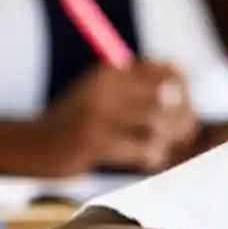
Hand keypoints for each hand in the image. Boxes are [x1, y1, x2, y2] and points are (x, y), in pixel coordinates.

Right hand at [35, 62, 198, 174]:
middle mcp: (106, 85)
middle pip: (170, 95)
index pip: (173, 73)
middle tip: (180, 135)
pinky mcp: (93, 141)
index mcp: (114, 70)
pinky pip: (143, 148)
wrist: (39, 146)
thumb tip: (185, 93)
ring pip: (159, 122)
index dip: (187, 95)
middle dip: (183, 119)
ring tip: (158, 148)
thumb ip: (148, 90)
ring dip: (167, 140)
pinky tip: (146, 159)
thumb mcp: (112, 95)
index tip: (182, 112)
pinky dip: (152, 156)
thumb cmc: (87, 122)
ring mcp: (97, 112)